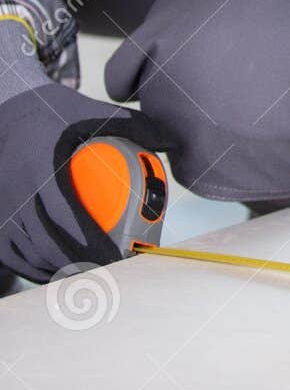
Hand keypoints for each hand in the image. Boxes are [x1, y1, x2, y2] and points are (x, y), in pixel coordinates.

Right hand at [0, 80, 178, 283]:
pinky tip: (62, 272)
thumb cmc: (51, 112)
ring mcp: (1, 210)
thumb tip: (172, 143)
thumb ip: (133, 126)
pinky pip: (16, 255)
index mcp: (40, 169)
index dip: (94, 245)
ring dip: (62, 271)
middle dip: (84, 267)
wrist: (2, 112)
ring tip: (95, 278)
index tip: (121, 257)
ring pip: (33, 255)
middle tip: (116, 273)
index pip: (69, 218)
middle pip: (51, 245)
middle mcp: (16, 193)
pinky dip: (39, 268)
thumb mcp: (89, 110)